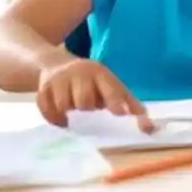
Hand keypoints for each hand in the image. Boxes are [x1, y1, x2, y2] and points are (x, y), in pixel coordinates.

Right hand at [37, 58, 151, 130]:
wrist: (56, 63)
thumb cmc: (93, 82)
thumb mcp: (112, 86)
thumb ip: (131, 105)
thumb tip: (149, 128)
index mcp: (100, 73)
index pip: (109, 87)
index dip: (114, 100)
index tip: (120, 113)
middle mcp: (79, 73)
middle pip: (84, 100)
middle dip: (86, 108)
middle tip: (87, 108)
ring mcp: (59, 79)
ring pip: (64, 106)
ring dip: (69, 113)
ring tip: (73, 108)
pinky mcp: (43, 88)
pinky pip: (47, 110)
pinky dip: (54, 118)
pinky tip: (60, 117)